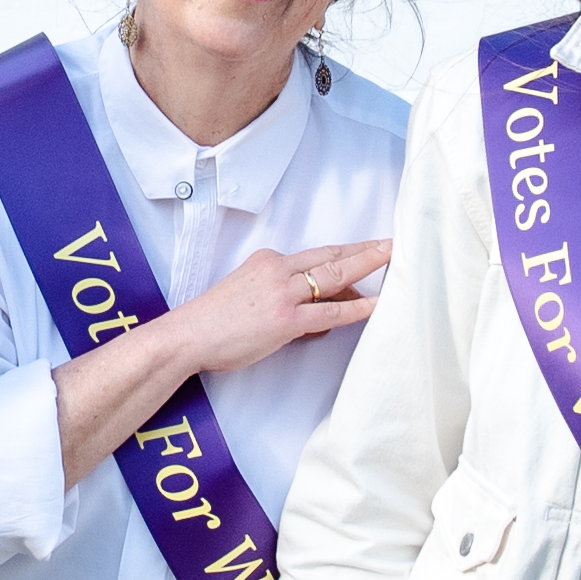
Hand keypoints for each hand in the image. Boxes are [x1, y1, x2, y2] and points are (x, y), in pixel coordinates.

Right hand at [174, 240, 393, 379]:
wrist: (188, 335)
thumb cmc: (213, 322)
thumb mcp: (247, 295)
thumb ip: (282, 299)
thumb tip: (317, 317)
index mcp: (267, 261)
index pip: (314, 255)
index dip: (343, 253)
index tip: (364, 249)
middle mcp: (278, 270)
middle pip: (331, 256)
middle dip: (364, 250)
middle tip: (390, 243)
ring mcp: (283, 294)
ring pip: (335, 276)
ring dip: (367, 267)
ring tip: (392, 261)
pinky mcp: (286, 320)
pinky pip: (330, 313)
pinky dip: (356, 308)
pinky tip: (376, 304)